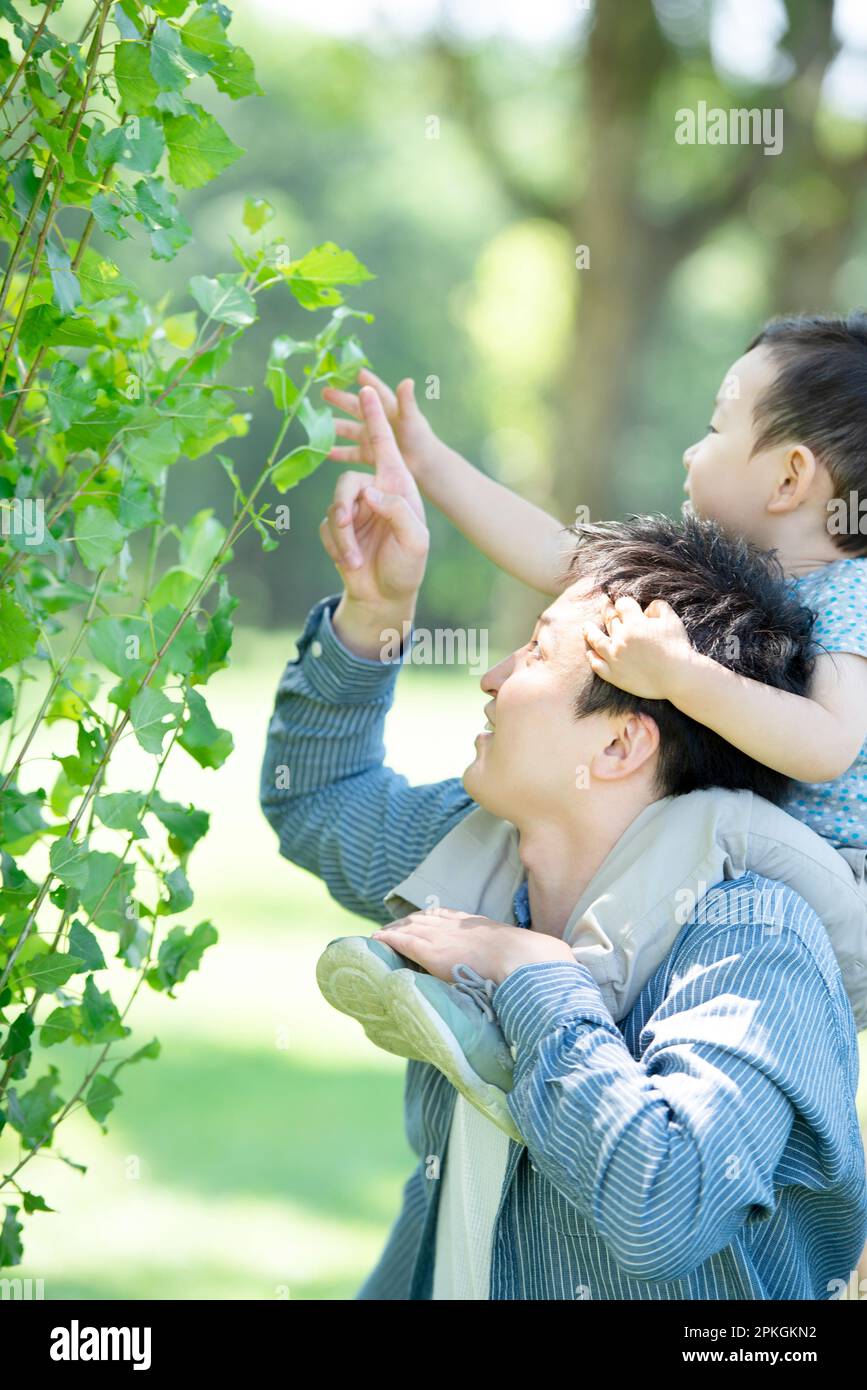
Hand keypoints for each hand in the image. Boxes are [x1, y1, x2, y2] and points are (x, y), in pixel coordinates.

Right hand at [319, 385, 428, 611]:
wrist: (385, 596)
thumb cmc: (408, 566)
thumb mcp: (415, 540)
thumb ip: (396, 510)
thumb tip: (367, 491)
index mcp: (397, 485)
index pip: (384, 444)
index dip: (375, 417)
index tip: (366, 388)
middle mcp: (374, 491)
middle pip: (347, 481)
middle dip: (344, 506)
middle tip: (345, 526)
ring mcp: (354, 508)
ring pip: (334, 505)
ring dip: (342, 535)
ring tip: (354, 558)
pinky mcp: (336, 526)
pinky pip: (326, 527)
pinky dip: (337, 547)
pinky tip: (351, 562)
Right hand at [322, 368, 441, 485]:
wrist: (424, 465)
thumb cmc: (420, 438)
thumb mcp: (412, 418)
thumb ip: (407, 401)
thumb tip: (407, 381)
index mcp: (388, 407)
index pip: (375, 390)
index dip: (365, 380)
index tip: (352, 371)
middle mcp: (377, 420)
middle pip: (355, 406)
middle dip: (340, 399)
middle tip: (324, 392)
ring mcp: (371, 437)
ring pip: (348, 429)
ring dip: (334, 426)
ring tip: (318, 423)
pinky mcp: (368, 454)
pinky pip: (349, 452)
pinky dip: (337, 452)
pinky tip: (324, 452)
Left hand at [371, 907, 573, 985]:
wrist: (525, 961)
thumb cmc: (529, 962)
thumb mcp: (520, 953)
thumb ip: (512, 957)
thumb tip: (521, 970)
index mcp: (477, 925)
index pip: (446, 914)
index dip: (430, 917)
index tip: (421, 919)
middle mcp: (457, 926)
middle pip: (424, 917)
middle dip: (406, 921)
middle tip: (392, 927)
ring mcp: (444, 937)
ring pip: (410, 926)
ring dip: (393, 929)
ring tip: (380, 936)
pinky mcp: (433, 952)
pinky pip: (403, 941)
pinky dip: (387, 939)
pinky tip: (376, 940)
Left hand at [582, 595, 693, 699]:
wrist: (678, 677)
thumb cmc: (677, 647)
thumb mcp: (672, 620)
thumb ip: (658, 607)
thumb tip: (647, 608)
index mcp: (635, 623)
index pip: (622, 605)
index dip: (623, 603)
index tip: (623, 604)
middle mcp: (621, 638)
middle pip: (609, 619)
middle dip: (607, 609)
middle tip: (604, 604)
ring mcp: (615, 657)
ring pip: (596, 640)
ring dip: (589, 631)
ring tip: (586, 627)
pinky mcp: (614, 675)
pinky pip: (597, 664)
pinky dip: (592, 657)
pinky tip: (590, 653)